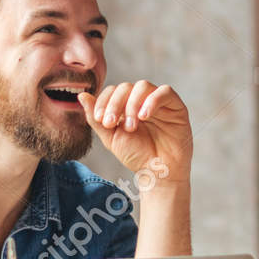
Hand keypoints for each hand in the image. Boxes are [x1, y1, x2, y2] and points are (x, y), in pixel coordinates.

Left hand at [78, 81, 192, 184]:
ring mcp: (159, 102)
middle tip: (112, 123)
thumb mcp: (111, 138)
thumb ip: (96, 119)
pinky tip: (144, 117)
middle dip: (115, 104)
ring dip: (132, 104)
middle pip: (126, 87)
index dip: (104, 101)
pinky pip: (165, 92)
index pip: (112, 91)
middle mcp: (142, 101)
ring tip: (131, 126)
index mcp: (126, 106)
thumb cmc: (136, 156)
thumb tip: (81, 96)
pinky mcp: (176, 106)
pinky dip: (152, 101)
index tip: (101, 120)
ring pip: (143, 86)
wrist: (157, 172)